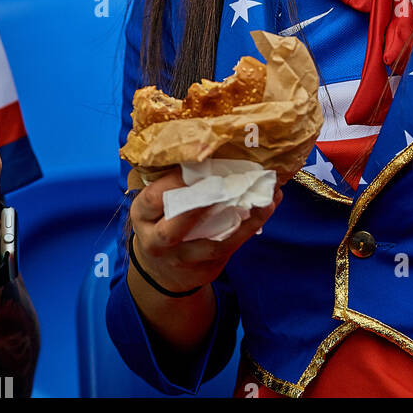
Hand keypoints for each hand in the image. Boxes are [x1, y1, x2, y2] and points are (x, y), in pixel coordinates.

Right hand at [129, 165, 292, 292]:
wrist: (163, 274)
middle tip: (223, 181)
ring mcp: (183, 258)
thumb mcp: (152, 205)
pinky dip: (252, 225)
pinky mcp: (207, 266)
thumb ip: (168, 181)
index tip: (197, 160)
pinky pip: (231, 246)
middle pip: (173, 228)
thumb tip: (200, 139)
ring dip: (240, 216)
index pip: (152, 199)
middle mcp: (158, 241)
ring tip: (263, 192)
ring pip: (211, 242)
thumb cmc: (160, 222)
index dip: (173, 181)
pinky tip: (269, 205)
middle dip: (198, 205)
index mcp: (142, 217)